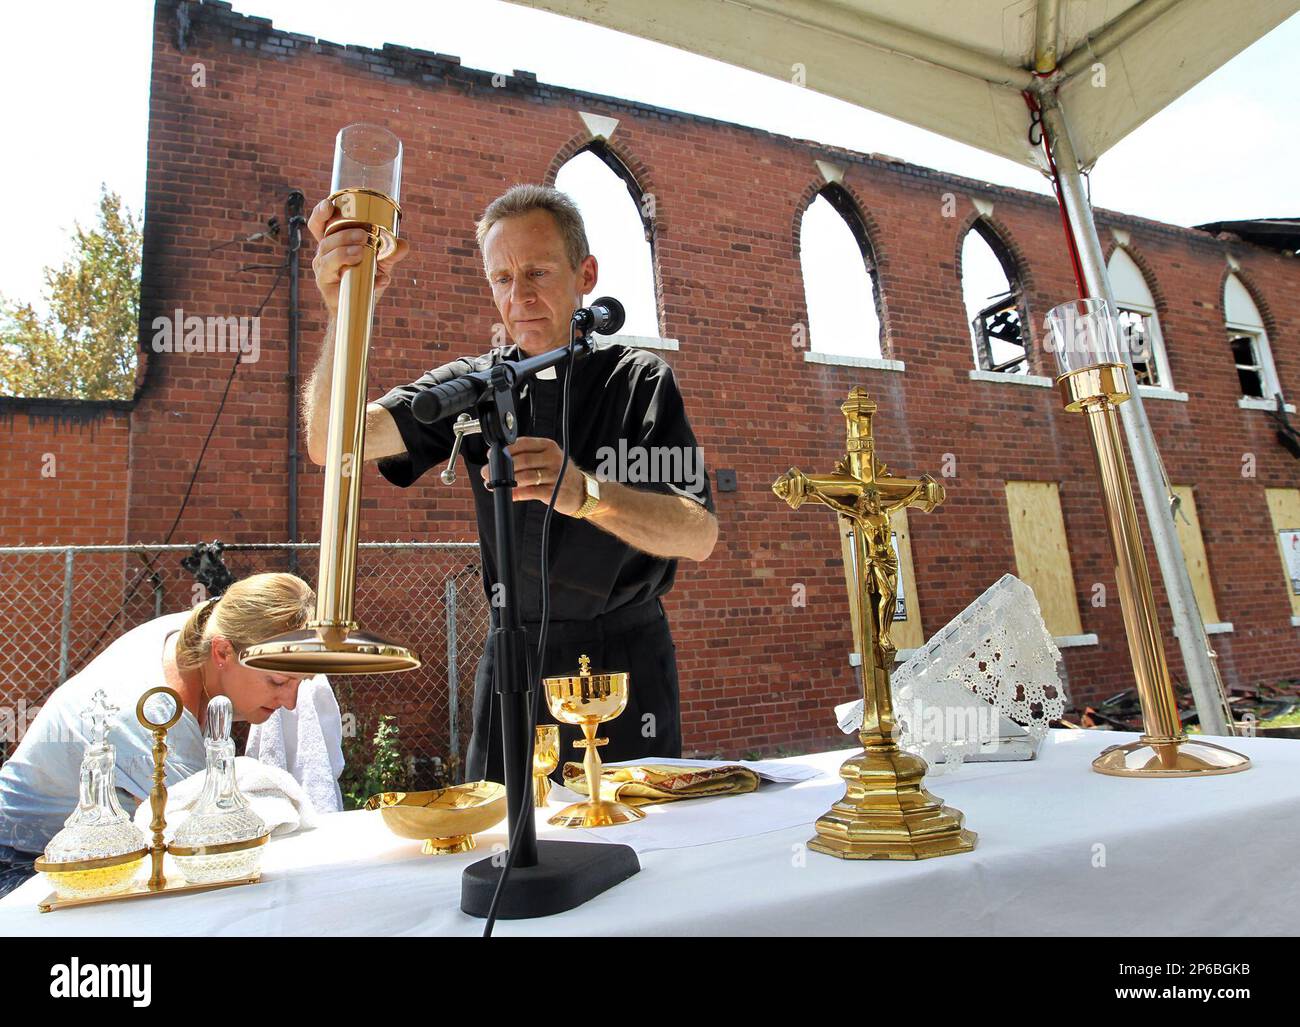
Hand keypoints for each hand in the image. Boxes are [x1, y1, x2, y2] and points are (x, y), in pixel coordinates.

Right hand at [307, 196, 409, 316]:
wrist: (358, 308)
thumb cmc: (365, 279)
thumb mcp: (381, 264)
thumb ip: (391, 253)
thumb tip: (403, 245)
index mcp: (333, 242)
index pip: (320, 224)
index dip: (321, 213)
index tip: (329, 205)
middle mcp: (324, 254)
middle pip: (324, 239)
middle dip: (341, 234)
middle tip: (362, 235)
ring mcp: (323, 270)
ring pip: (326, 257)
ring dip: (343, 252)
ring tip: (360, 252)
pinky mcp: (326, 285)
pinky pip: (334, 277)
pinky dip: (355, 275)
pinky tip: (374, 278)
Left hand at [480, 437, 586, 514]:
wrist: (581, 491)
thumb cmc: (560, 474)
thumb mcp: (547, 458)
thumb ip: (527, 455)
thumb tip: (499, 459)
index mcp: (548, 446)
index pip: (522, 443)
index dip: (504, 450)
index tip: (491, 456)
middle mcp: (553, 458)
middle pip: (523, 460)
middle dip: (501, 467)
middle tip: (487, 473)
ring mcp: (555, 475)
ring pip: (526, 476)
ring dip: (506, 481)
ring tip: (495, 484)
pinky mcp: (554, 492)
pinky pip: (531, 492)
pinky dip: (517, 493)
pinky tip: (509, 494)